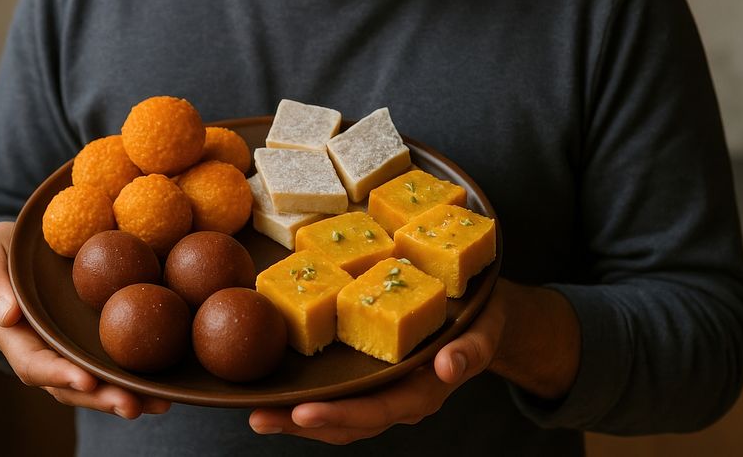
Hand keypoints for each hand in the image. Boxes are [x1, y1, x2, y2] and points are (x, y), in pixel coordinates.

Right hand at [0, 221, 171, 418]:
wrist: (12, 256)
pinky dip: (135, 377)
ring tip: (158, 403)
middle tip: (132, 405)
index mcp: (14, 336)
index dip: (58, 374)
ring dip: (124, 396)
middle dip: (101, 398)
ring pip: (95, 382)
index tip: (85, 381)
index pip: (33, 364)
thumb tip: (6, 314)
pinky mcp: (90, 342)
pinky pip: (111, 363)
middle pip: (70, 386)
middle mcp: (43, 352)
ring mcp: (68, 350)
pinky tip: (163, 385)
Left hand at [248, 281, 509, 444]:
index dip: (340, 415)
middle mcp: (399, 398)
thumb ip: (471, 349)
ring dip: (296, 418)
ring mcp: (383, 392)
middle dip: (302, 423)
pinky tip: (277, 393)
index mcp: (423, 390)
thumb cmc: (482, 321)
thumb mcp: (484, 330)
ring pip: (338, 416)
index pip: (378, 410)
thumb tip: (449, 366)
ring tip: (257, 413)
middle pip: (347, 422)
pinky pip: (338, 396)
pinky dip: (307, 399)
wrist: (483, 319)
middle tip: (261, 417)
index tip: (303, 412)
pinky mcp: (371, 378)